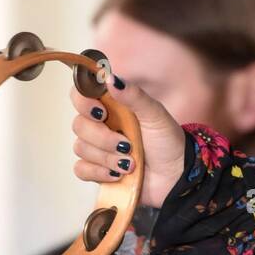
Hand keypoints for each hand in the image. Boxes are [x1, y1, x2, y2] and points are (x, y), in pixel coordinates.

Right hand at [69, 72, 185, 208]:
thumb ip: (134, 96)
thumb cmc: (168, 142)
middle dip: (103, 138)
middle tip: (126, 145)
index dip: (84, 102)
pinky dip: (98, 172)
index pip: (81, 95)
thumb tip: (110, 78)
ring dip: (107, 157)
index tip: (102, 112)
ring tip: (130, 163)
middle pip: (78, 124)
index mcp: (113, 107)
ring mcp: (98, 149)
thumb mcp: (156, 115)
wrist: (176, 176)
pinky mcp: (97, 171)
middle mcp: (101, 125)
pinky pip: (81, 169)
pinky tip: (118, 174)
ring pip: (80, 148)